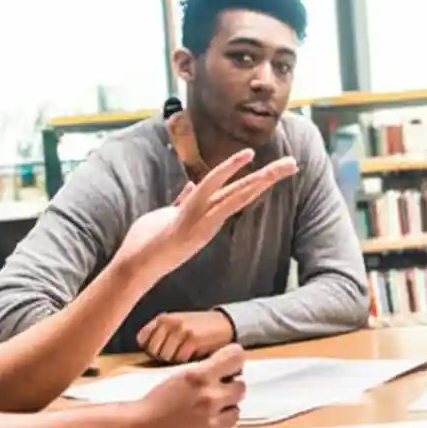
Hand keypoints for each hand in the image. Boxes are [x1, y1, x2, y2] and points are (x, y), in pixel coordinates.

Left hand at [116, 148, 297, 279]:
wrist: (132, 269)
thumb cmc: (146, 243)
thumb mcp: (166, 217)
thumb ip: (181, 201)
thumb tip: (190, 186)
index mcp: (206, 216)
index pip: (235, 194)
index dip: (255, 181)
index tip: (274, 168)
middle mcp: (210, 220)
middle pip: (245, 193)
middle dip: (269, 178)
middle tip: (294, 164)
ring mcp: (201, 222)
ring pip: (236, 194)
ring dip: (261, 177)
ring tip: (284, 164)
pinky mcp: (187, 223)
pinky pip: (209, 192)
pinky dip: (226, 173)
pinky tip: (244, 158)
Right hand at [124, 343, 246, 427]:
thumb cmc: (154, 403)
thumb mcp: (178, 377)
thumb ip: (205, 371)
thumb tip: (229, 368)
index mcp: (199, 376)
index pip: (236, 357)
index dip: (233, 361)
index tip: (230, 366)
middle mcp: (210, 398)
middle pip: (241, 387)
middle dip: (229, 389)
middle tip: (214, 393)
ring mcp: (212, 423)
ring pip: (237, 413)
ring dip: (225, 412)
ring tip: (206, 414)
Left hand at [137, 311, 234, 363]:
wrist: (223, 324)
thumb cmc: (198, 328)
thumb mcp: (177, 324)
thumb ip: (161, 334)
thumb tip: (147, 353)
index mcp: (163, 318)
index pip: (142, 338)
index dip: (149, 349)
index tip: (158, 353)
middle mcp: (169, 322)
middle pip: (153, 350)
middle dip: (161, 357)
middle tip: (174, 357)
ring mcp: (180, 330)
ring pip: (165, 356)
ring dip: (174, 361)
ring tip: (184, 357)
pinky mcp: (192, 339)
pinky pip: (180, 358)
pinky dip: (185, 362)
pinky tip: (193, 358)